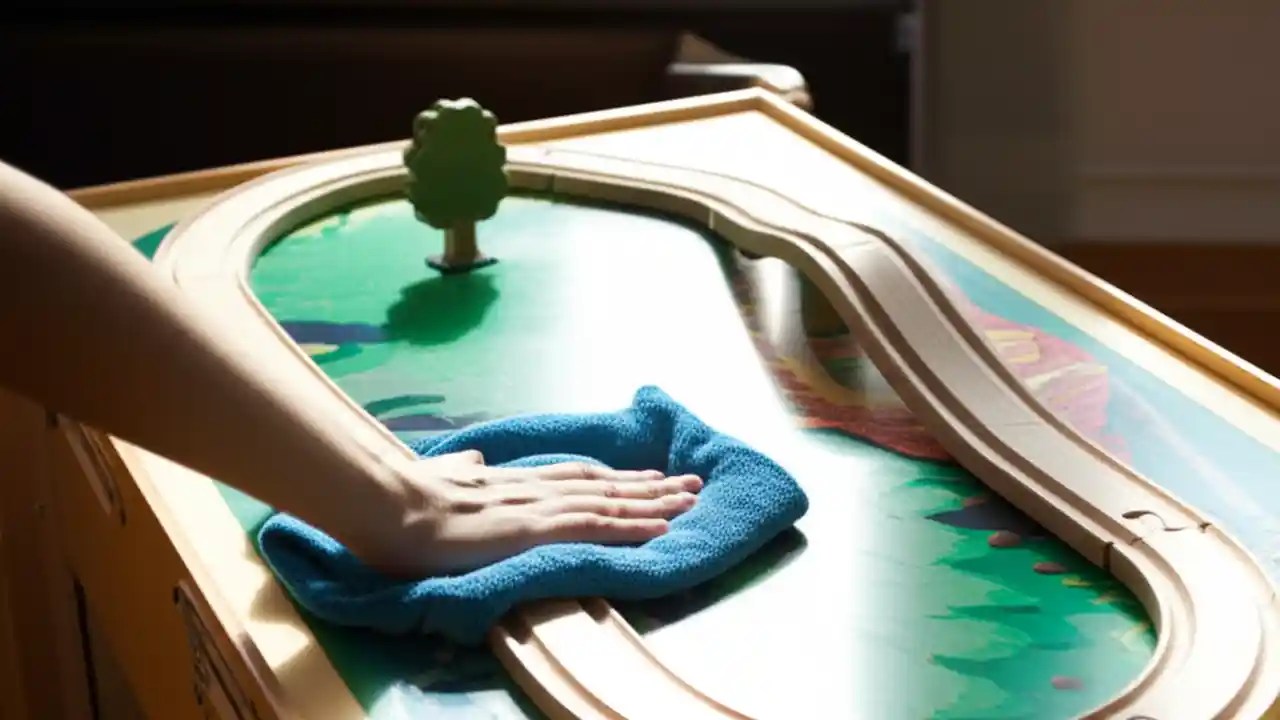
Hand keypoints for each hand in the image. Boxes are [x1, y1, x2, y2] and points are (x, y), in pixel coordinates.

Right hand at [345, 450, 702, 577]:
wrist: (390, 503)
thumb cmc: (406, 496)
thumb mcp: (443, 476)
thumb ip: (463, 469)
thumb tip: (474, 459)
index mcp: (514, 480)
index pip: (578, 476)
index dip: (617, 479)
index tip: (648, 477)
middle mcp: (536, 488)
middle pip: (606, 485)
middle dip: (652, 486)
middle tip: (692, 484)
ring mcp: (538, 507)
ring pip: (610, 502)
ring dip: (654, 503)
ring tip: (691, 501)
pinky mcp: (535, 528)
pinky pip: (594, 527)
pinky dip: (630, 526)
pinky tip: (659, 527)